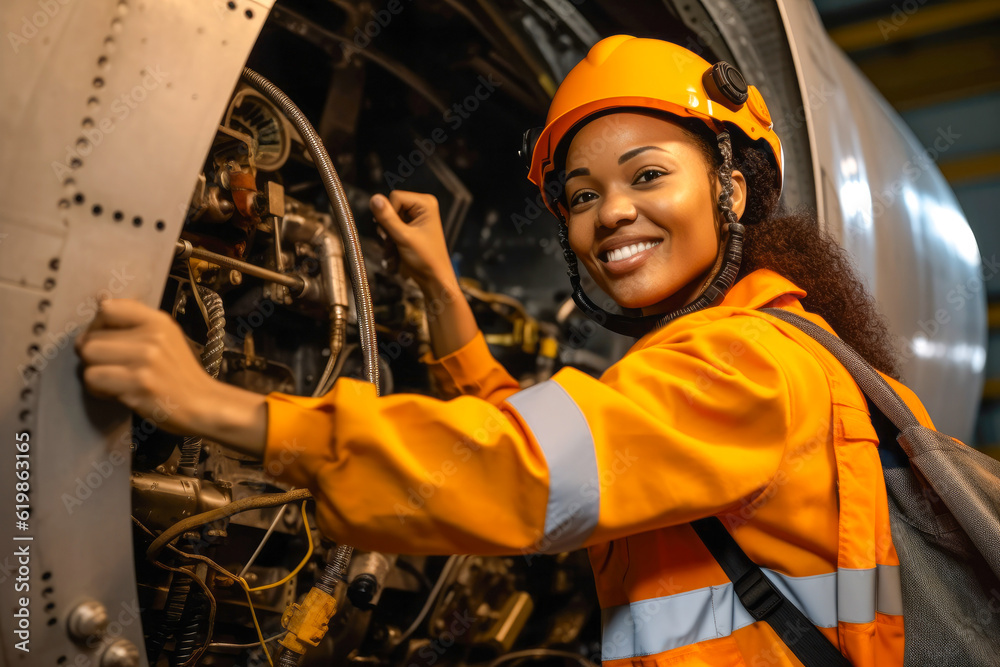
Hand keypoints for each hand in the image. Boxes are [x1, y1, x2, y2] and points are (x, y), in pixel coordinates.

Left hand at [74, 298, 214, 435]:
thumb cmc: (179, 375)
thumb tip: (97, 314)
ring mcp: (146, 359)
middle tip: (111, 368)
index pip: (107, 308)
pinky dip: (97, 388)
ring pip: (89, 356)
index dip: (96, 326)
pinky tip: (116, 392)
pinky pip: (93, 378)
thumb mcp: (166, 339)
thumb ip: (136, 325)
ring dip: (93, 372)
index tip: (106, 342)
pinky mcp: (139, 382)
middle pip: (91, 337)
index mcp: (158, 321)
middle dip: (93, 356)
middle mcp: (152, 335)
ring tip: (113, 380)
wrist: (202, 404)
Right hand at [370, 190, 455, 289]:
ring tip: (393, 249)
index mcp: (425, 203)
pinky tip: (394, 252)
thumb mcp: (403, 237)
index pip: (394, 197)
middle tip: (392, 242)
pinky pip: (391, 227)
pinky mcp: (410, 227)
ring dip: (387, 236)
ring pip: (388, 219)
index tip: (396, 232)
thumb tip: (374, 198)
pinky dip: (390, 240)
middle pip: (390, 207)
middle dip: (387, 227)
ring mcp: (415, 217)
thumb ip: (387, 218)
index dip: (390, 214)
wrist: (433, 278)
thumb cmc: (426, 259)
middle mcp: (421, 206)